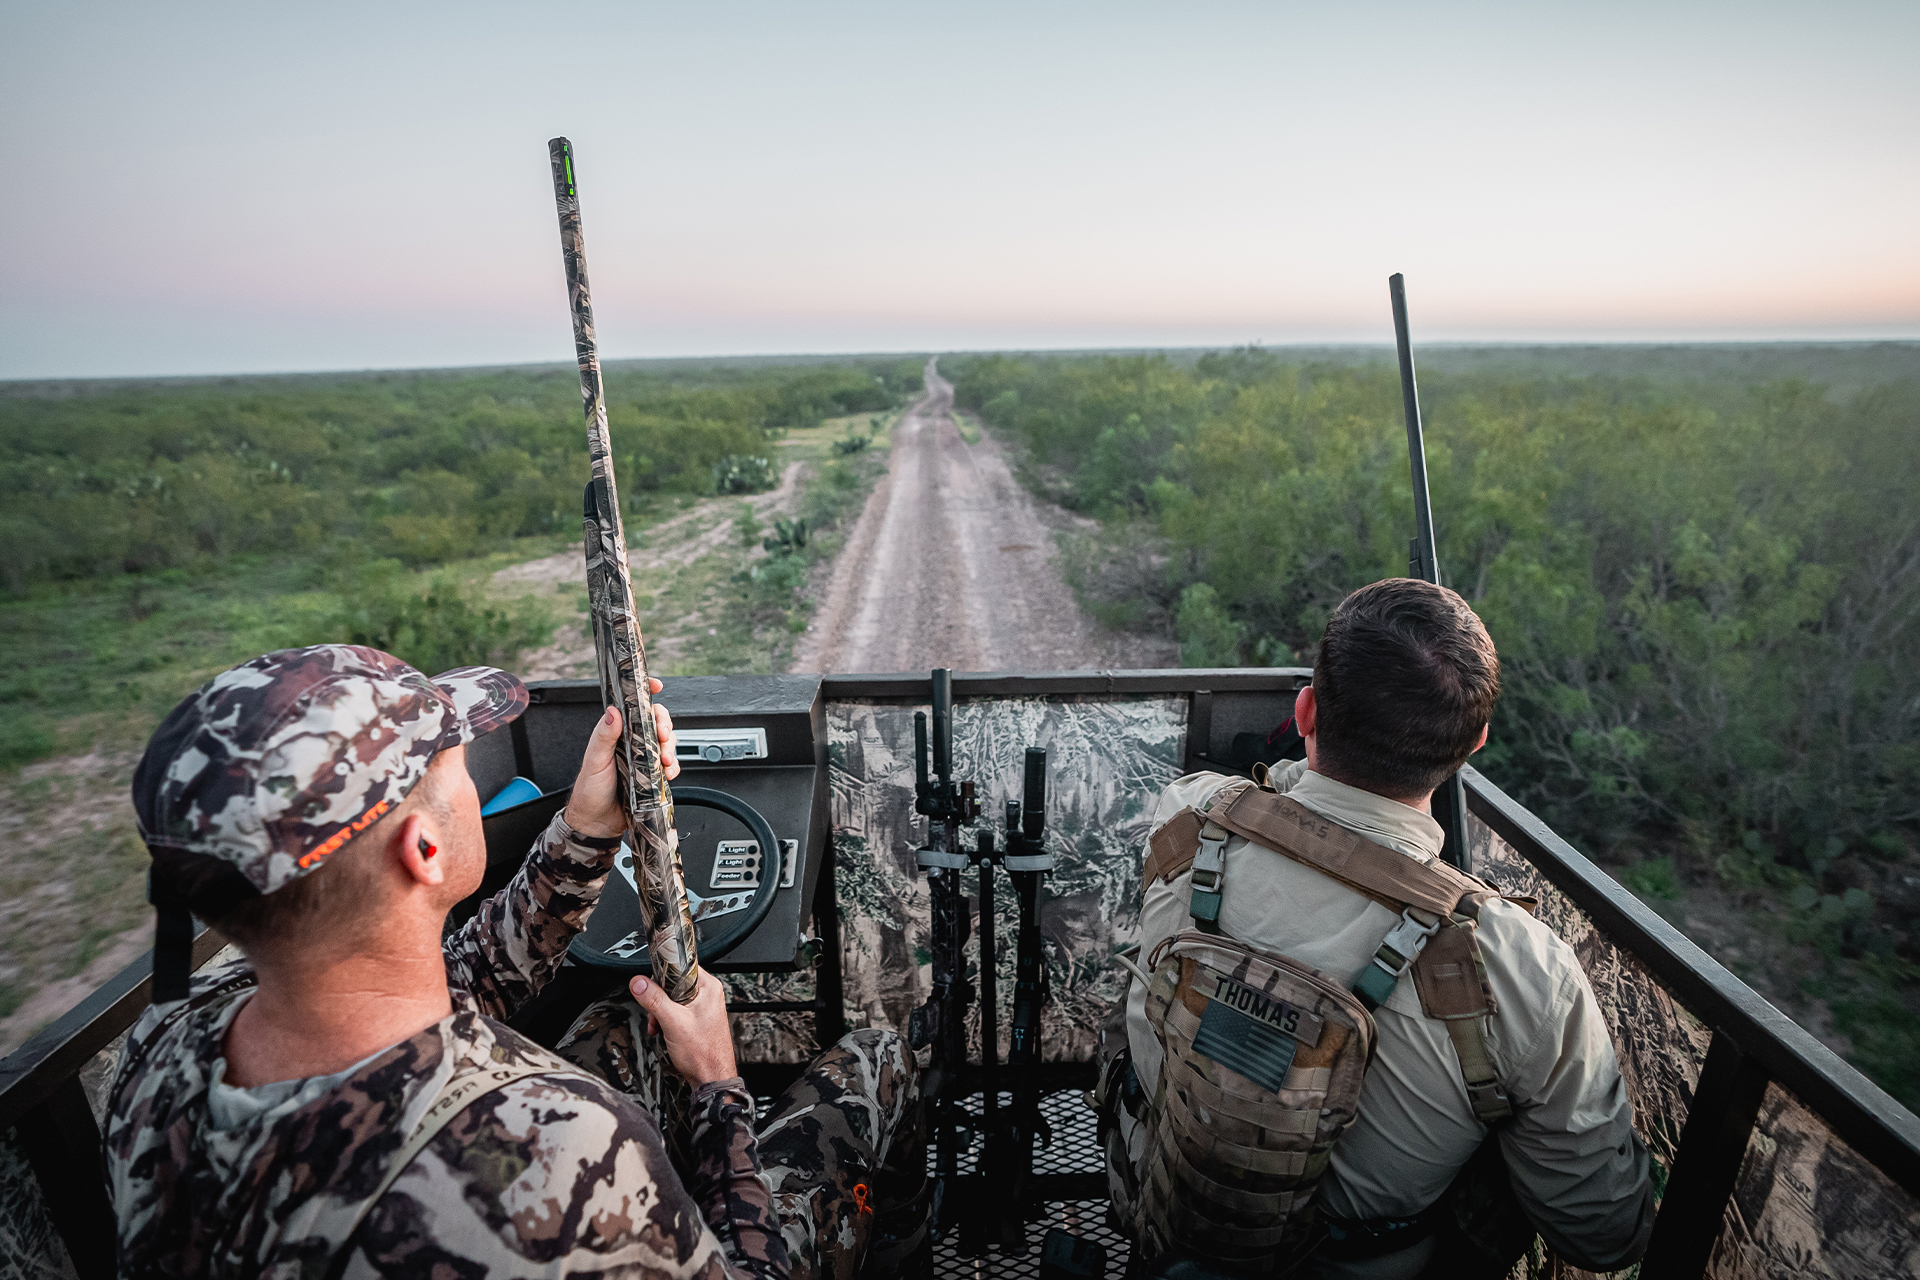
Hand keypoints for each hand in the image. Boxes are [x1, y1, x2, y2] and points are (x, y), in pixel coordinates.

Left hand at [564, 679, 678, 838]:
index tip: (656, 687)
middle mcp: (632, 742)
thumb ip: (604, 736)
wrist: (597, 822)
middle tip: (662, 735)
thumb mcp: (594, 760)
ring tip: (664, 760)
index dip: (646, 694)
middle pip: (656, 722)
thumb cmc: (590, 790)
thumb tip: (613, 712)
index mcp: (616, 733)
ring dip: (670, 748)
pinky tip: (667, 773)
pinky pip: (669, 765)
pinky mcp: (653, 775)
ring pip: (666, 742)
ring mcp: (644, 758)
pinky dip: (673, 767)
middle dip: (664, 725)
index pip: (633, 707)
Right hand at [630, 969, 737, 1084]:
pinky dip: (666, 1020)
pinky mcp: (697, 1018)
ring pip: (671, 998)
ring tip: (659, 1026)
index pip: (679, 966)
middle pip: (672, 983)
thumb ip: (654, 1000)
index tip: (652, 987)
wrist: (711, 1078)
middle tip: (656, 1015)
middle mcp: (707, 993)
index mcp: (708, 986)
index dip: (662, 976)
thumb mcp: (673, 1022)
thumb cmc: (703, 1053)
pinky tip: (664, 1031)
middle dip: (658, 999)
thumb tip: (638, 983)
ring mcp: (703, 1006)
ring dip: (660, 1012)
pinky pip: (675, 1010)